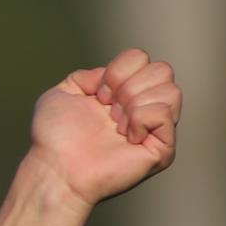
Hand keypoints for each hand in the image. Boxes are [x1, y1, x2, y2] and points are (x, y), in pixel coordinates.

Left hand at [28, 48, 181, 205]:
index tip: (98, 96)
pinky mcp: (163, 148)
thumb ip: (90, 75)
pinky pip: (164, 115)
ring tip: (116, 125)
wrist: (56, 166)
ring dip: (134, 103)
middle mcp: (144, 108)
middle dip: (127, 85)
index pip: (141, 58)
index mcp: (124, 93)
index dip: (117, 71)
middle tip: (108, 111)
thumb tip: (113, 73)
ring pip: (171, 90)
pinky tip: (126, 137)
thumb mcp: (65, 92)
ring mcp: (156, 129)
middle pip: (162, 70)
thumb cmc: (55, 136)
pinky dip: (140, 120)